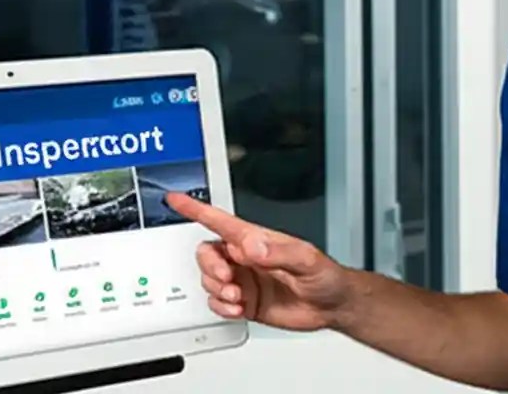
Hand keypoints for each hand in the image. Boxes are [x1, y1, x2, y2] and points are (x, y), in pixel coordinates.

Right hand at [166, 192, 352, 331]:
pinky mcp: (244, 302)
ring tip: (237, 296)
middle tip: (227, 277)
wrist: (331, 306)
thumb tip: (252, 247)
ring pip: (208, 278)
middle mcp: (246, 258)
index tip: (176, 199)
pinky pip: (217, 302)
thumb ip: (278, 252)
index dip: (196, 208)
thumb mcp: (306, 259)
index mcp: (257, 240)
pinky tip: (237, 308)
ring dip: (216, 289)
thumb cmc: (325, 276)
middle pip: (207, 253)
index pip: (220, 221)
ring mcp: (244, 279)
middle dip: (210, 266)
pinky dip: (221, 307)